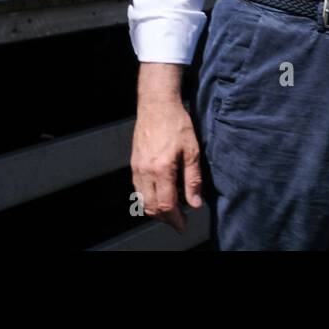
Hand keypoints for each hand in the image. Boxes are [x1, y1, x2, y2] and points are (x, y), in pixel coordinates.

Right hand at [130, 69, 202, 231]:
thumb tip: (195, 203)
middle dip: (165, 219)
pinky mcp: (133, 163)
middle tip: (178, 221)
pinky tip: (159, 194)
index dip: (175, 219)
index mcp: (162, 168)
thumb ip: (193, 178)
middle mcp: (145, 171)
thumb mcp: (192, 149)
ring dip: (155, 210)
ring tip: (170, 210)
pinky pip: (137, 189)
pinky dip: (146, 198)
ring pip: (141, 200)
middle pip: (151, 207)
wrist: (156, 104)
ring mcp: (137, 167)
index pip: (166, 205)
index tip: (184, 224)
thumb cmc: (176, 123)